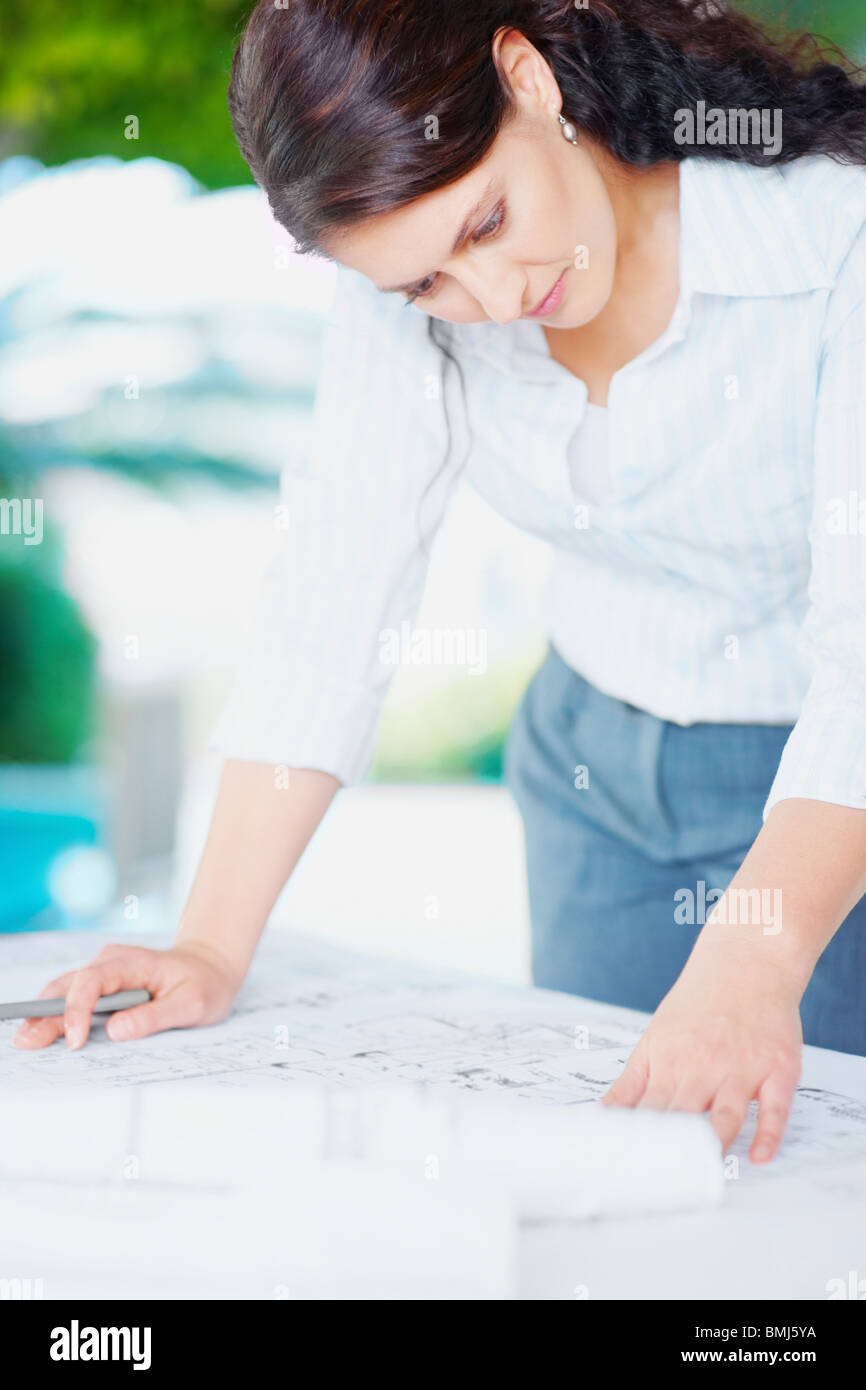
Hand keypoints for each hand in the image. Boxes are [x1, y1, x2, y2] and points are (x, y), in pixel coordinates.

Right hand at [11, 941, 241, 1050]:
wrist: (211, 968)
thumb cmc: (204, 984)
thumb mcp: (192, 1004)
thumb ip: (154, 1017)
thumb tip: (115, 1030)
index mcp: (133, 962)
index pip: (93, 981)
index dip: (77, 1010)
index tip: (75, 1040)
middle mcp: (113, 961)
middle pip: (70, 986)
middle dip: (46, 1014)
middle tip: (26, 1042)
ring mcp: (106, 970)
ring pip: (67, 991)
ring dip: (46, 1015)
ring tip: (27, 1039)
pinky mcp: (104, 983)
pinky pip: (76, 997)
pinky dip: (58, 1014)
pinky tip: (43, 1031)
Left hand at [601, 942, 802, 1162]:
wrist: (747, 961)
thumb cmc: (697, 1003)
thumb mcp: (654, 1038)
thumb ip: (631, 1084)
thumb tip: (601, 1118)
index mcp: (669, 1062)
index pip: (648, 1113)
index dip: (638, 1144)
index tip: (626, 1171)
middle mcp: (704, 1067)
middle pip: (683, 1118)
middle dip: (671, 1153)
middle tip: (660, 1184)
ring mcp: (742, 1069)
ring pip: (725, 1116)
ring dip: (713, 1144)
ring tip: (702, 1173)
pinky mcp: (777, 1069)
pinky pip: (775, 1109)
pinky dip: (769, 1134)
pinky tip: (760, 1157)